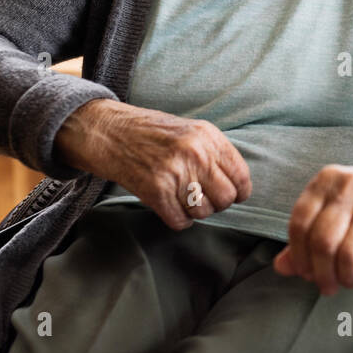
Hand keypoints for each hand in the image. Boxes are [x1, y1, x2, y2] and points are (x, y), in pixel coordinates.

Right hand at [55, 98, 251, 229]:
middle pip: (226, 198)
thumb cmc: (154, 133)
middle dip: (218, 203)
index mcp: (208, 137)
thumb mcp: (192, 131)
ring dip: (196, 212)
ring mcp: (175, 173)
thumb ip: (215, 153)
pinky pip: (180, 221)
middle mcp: (195, 154)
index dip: (239, 191)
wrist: (111, 132)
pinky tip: (172, 207)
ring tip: (185, 199)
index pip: (241, 176)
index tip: (233, 194)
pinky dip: (179, 219)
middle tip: (205, 198)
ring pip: (203, 212)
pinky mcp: (155, 191)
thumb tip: (238, 184)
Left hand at [273, 163, 352, 295]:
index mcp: (327, 180)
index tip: (304, 271)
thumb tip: (282, 265)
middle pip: (322, 243)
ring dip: (343, 279)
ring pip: (346, 257)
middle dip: (320, 273)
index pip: (299, 223)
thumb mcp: (336, 206)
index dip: (298, 255)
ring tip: (347, 279)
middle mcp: (349, 188)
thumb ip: (307, 235)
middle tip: (325, 284)